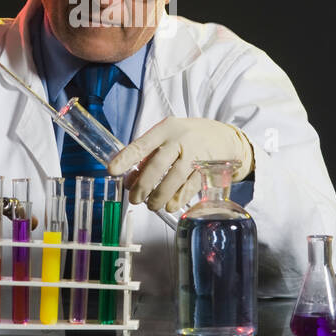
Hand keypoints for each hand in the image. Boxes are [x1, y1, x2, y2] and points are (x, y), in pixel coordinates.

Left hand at [107, 117, 253, 211]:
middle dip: (143, 185)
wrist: (224, 137)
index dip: (126, 158)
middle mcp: (180, 140)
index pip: (142, 144)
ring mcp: (195, 154)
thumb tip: (130, 179)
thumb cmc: (189, 137)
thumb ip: (148, 155)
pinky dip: (179, 198)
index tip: (112, 170)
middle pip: (158, 164)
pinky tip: (170, 205)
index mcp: (166, 129)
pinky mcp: (207, 168)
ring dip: (160, 195)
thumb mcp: (168, 137)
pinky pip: (191, 186)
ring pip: (174, 177)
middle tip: (134, 199)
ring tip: (151, 205)